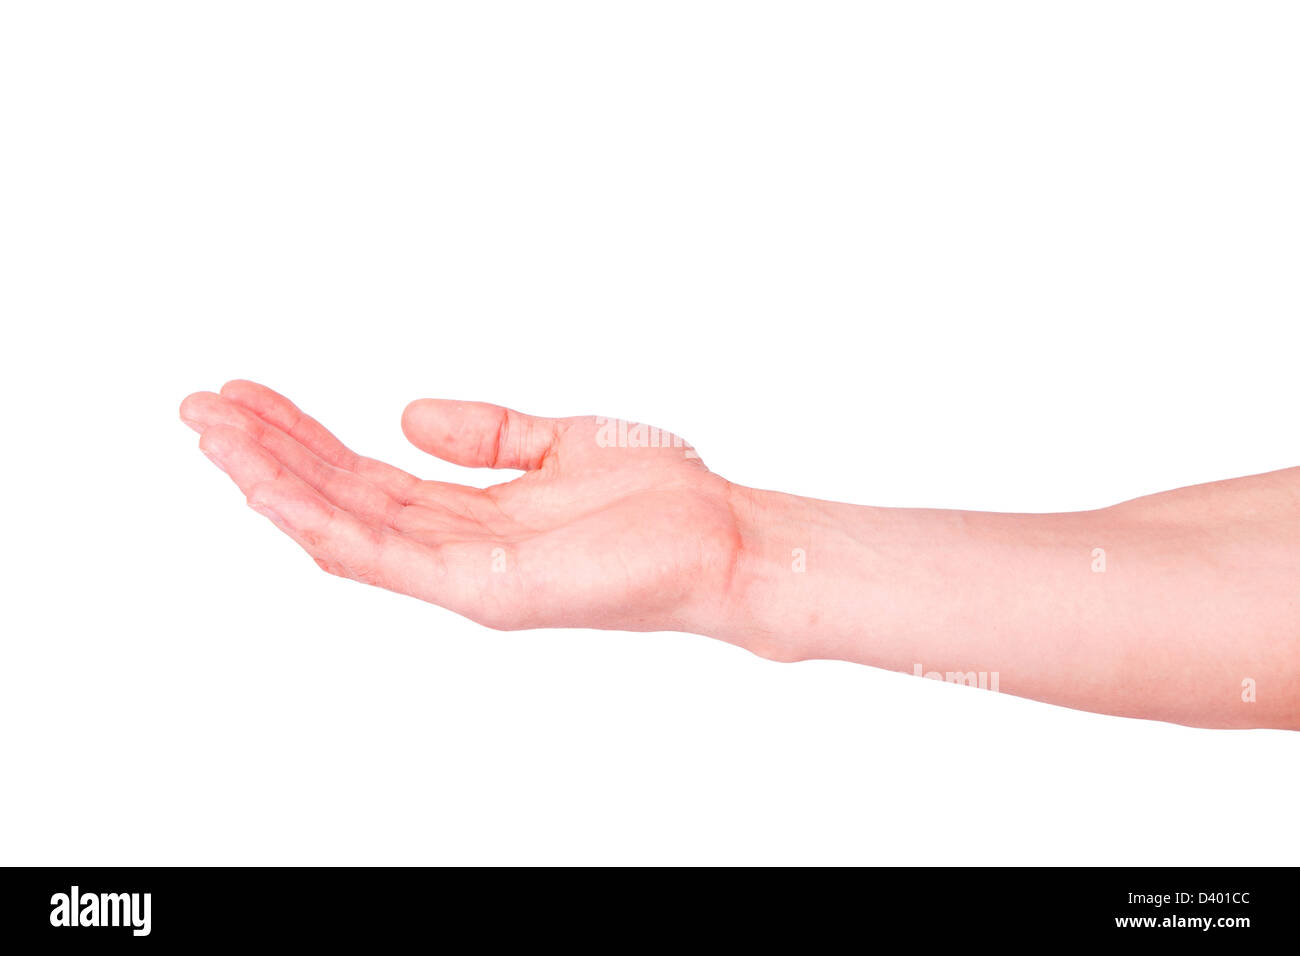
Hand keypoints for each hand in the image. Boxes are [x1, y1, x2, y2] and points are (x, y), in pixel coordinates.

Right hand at [180, 381, 742, 633]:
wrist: (726, 538)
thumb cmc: (658, 499)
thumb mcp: (557, 443)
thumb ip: (485, 436)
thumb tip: (405, 415)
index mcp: (472, 517)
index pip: (366, 478)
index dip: (302, 438)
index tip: (247, 394)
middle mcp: (456, 552)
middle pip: (341, 501)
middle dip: (267, 455)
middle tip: (199, 406)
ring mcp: (466, 577)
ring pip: (345, 529)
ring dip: (273, 482)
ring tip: (212, 433)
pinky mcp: (486, 590)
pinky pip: (386, 555)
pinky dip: (322, 521)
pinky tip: (269, 488)